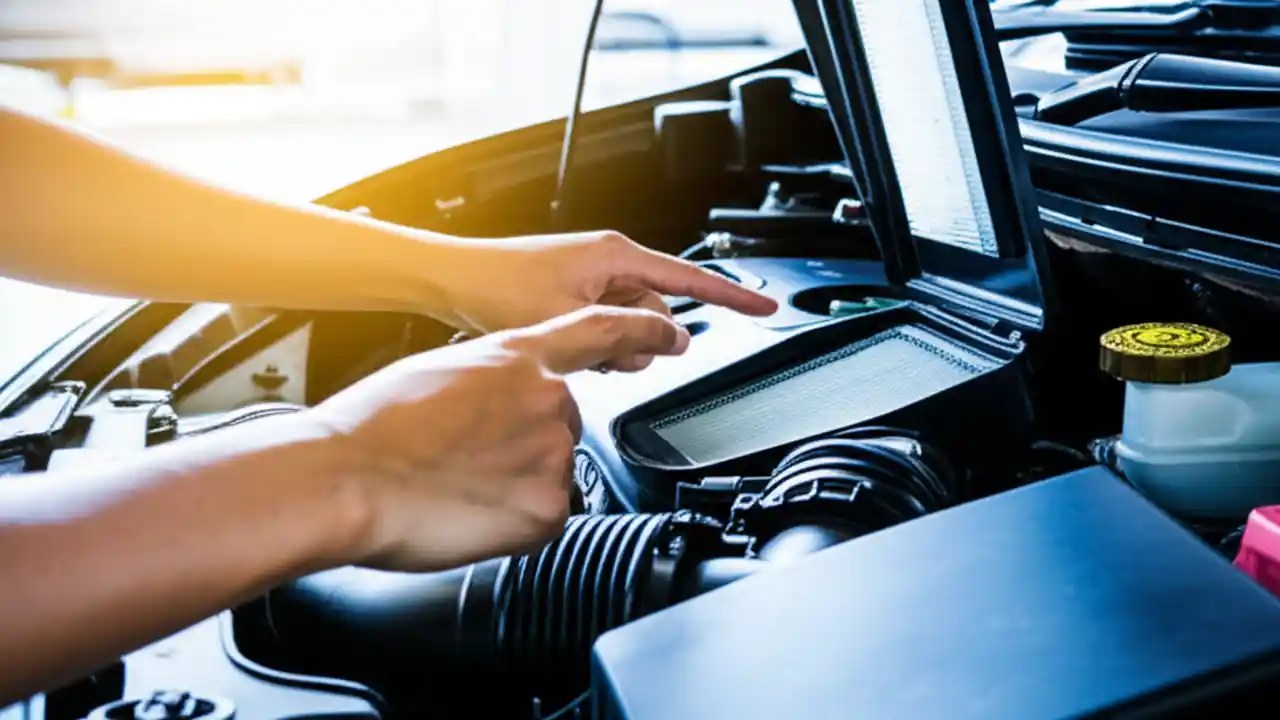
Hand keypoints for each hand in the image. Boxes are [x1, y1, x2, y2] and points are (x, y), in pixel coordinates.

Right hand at [306, 305, 687, 570]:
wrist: (348, 477)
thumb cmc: (373, 428)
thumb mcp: (441, 376)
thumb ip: (492, 385)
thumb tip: (499, 409)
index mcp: (517, 356)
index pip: (600, 332)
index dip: (641, 332)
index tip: (670, 333)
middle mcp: (548, 398)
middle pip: (562, 426)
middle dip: (525, 446)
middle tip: (468, 462)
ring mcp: (553, 453)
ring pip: (550, 474)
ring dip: (516, 484)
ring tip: (458, 486)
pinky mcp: (550, 508)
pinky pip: (544, 517)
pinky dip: (513, 522)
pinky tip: (471, 512)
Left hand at [432, 230, 776, 369]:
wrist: (451, 281)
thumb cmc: (498, 287)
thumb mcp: (573, 317)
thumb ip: (629, 331)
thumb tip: (673, 340)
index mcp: (618, 256)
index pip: (693, 278)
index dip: (734, 297)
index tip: (767, 307)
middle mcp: (611, 262)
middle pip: (658, 313)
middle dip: (641, 341)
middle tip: (603, 353)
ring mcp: (594, 278)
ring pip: (631, 325)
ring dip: (613, 348)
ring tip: (572, 347)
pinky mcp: (576, 293)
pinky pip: (607, 326)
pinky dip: (595, 345)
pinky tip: (565, 348)